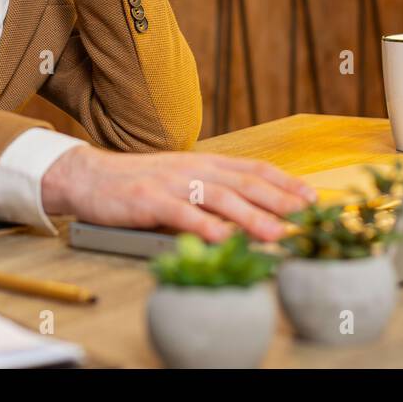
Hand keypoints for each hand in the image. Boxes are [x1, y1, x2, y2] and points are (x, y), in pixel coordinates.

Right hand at [41, 145, 316, 241]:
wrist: (91, 177)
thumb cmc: (139, 184)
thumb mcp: (181, 180)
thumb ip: (212, 191)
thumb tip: (250, 212)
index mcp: (205, 163)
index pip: (253, 169)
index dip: (284, 182)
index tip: (312, 197)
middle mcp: (194, 168)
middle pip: (244, 183)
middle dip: (279, 200)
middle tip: (306, 218)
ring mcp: (172, 183)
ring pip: (220, 199)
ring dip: (252, 217)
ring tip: (277, 233)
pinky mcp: (150, 200)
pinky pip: (183, 213)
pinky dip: (205, 226)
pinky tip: (223, 238)